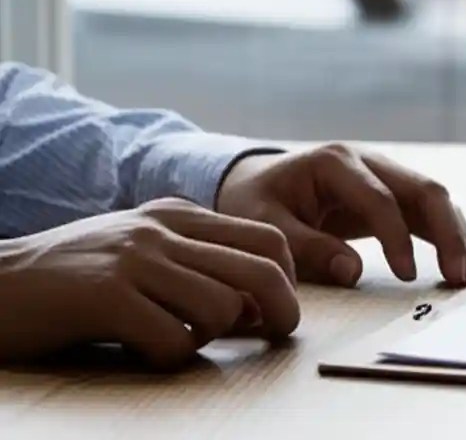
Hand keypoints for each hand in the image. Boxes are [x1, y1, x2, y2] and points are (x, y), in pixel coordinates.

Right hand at [0, 198, 299, 367]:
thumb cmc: (73, 280)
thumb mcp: (141, 252)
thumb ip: (197, 267)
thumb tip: (257, 308)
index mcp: (177, 214)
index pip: (267, 239)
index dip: (286, 281)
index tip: (270, 310)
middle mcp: (162, 229)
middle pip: (263, 271)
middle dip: (282, 312)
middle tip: (272, 336)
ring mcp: (135, 259)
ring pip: (223, 308)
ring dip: (209, 337)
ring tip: (173, 337)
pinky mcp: (106, 296)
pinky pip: (173, 340)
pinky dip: (167, 357)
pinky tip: (139, 350)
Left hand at [216, 144, 465, 288]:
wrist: (256, 185)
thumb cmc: (256, 203)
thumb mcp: (265, 224)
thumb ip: (305, 247)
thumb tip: (351, 273)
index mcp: (336, 162)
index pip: (381, 199)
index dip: (397, 238)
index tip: (406, 276)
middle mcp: (370, 161)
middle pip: (424, 190)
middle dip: (447, 233)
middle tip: (457, 275)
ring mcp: (386, 175)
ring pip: (435, 199)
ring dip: (456, 236)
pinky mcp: (393, 195)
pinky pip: (429, 213)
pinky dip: (447, 237)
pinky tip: (460, 265)